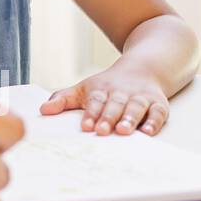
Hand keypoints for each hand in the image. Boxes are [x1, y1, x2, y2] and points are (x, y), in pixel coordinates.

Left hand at [40, 61, 169, 135]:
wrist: (143, 68)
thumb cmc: (107, 85)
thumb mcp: (83, 88)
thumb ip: (63, 99)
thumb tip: (43, 110)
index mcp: (101, 90)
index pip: (95, 101)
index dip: (90, 113)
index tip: (85, 126)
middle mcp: (121, 93)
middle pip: (115, 104)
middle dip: (108, 117)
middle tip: (102, 131)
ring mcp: (140, 98)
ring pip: (136, 107)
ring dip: (130, 119)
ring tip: (123, 131)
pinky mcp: (158, 104)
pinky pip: (157, 112)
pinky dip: (154, 122)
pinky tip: (148, 132)